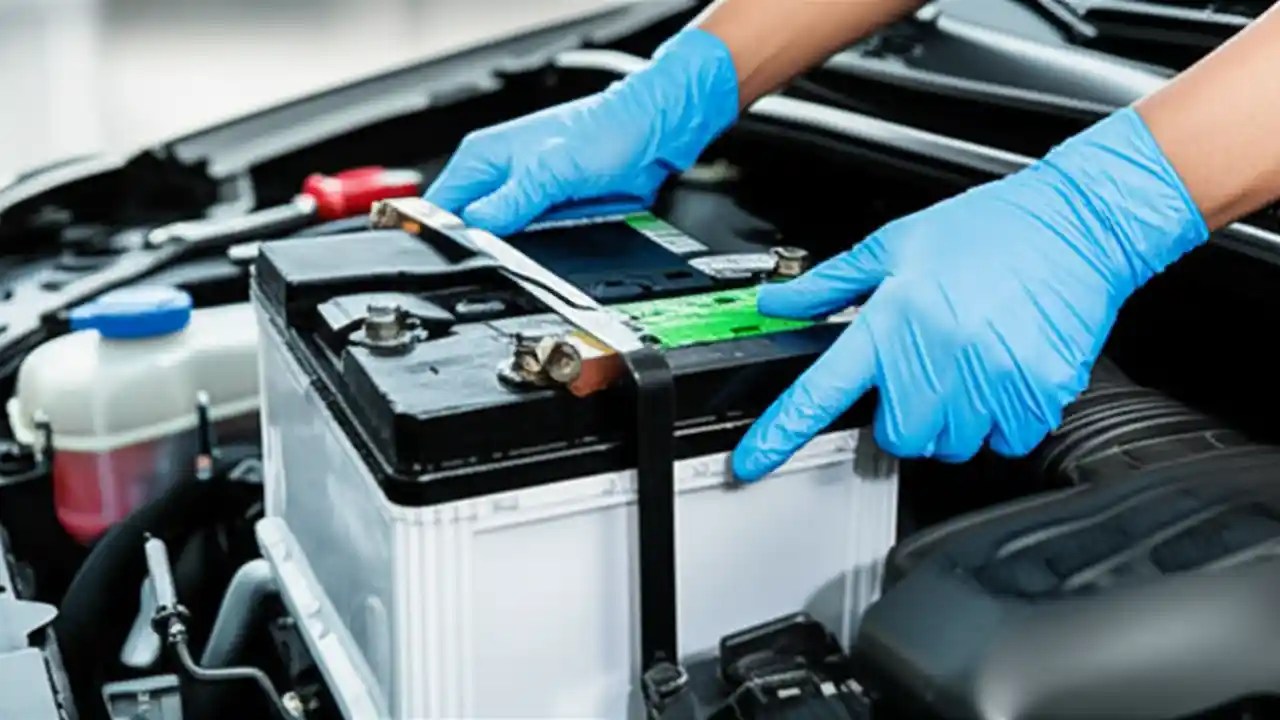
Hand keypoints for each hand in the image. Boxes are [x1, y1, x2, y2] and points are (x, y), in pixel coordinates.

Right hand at [423, 28, 738, 236]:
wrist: (651, 135)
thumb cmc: (605, 132)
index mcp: (483, 157)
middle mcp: (498, 176)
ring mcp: (522, 196)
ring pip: (497, 239)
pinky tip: (539, 261)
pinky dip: (531, 255)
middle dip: (475, 250)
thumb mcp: (551, 171)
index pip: (440, 205)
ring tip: (519, 264)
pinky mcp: (546, 212)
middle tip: (491, 269)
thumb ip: (510, 203)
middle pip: (467, 227)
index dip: (439, 235)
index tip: (449, 261)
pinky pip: (527, 243)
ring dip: (505, 255)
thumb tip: (475, 230)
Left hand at [731, 107, 1209, 481]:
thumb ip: (829, 284)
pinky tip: (1003, 376)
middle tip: (926, 370)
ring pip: (950, 444)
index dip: (781, 432)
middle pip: (898, 435)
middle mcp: (937, 355)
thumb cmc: (987, 230)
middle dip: (905, 414)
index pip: (821, 390)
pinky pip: (1005, 441)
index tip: (752, 464)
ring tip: (969, 365)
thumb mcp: (894, 244)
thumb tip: (776, 304)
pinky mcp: (1037, 394)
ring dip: (953, 420)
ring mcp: (990, 379)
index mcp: (893, 320)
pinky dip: (1001, 421)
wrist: (1075, 224)